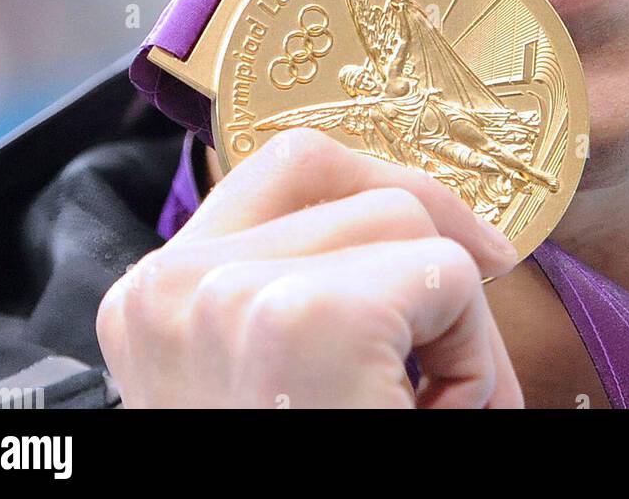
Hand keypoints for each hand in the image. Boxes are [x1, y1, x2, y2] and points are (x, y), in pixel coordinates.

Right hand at [96, 128, 522, 407]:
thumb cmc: (309, 462)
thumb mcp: (270, 372)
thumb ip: (301, 283)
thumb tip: (416, 208)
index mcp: (158, 299)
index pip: (289, 166)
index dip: (386, 185)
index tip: (452, 245)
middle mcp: (171, 289)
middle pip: (351, 181)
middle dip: (423, 254)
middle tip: (437, 364)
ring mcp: (229, 301)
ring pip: (403, 221)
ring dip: (445, 318)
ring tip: (411, 408)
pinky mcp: (307, 325)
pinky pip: (445, 278)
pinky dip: (471, 354)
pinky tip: (423, 419)